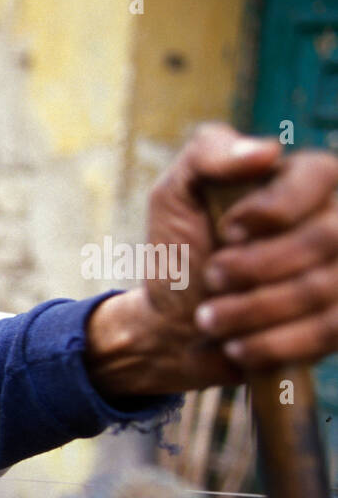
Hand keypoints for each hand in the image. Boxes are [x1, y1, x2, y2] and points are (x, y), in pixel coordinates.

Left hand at [86, 124, 337, 395]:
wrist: (175, 322)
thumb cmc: (181, 250)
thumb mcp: (176, 194)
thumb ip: (209, 153)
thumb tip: (267, 150)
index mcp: (305, 179)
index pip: (319, 177)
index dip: (273, 209)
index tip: (227, 231)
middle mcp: (336, 220)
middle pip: (328, 237)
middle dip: (257, 265)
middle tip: (211, 278)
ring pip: (324, 289)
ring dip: (254, 309)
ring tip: (208, 318)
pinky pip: (329, 332)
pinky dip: (274, 345)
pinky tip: (236, 347)